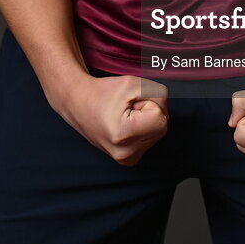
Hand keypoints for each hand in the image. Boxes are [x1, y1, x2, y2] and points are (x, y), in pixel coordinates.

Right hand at [46, 72, 168, 164]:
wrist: (78, 104)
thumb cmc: (103, 92)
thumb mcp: (133, 83)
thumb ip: (158, 94)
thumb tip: (165, 112)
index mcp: (123, 135)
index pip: (160, 118)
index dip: (149, 103)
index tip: (131, 102)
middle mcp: (125, 153)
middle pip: (161, 128)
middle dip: (150, 112)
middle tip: (128, 107)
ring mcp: (126, 160)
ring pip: (157, 134)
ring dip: (146, 120)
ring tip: (125, 115)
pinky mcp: (127, 160)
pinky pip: (150, 140)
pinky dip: (143, 130)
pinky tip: (126, 125)